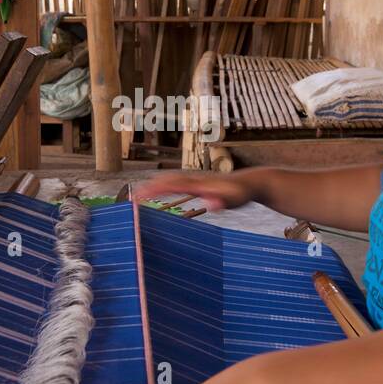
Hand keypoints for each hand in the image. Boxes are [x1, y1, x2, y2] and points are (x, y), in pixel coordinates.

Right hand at [133, 171, 257, 212]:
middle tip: (133, 195)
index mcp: (199, 184)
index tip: (141, 194)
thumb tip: (211, 205)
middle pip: (168, 179)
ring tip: (139, 193)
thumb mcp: (235, 200)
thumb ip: (222, 201)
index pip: (173, 184)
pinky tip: (158, 191)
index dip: (156, 188)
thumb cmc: (241, 194)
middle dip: (150, 185)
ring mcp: (195, 179)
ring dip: (155, 184)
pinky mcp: (197, 183)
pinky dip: (164, 185)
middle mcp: (194, 179)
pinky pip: (176, 181)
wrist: (249, 182)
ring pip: (170, 178)